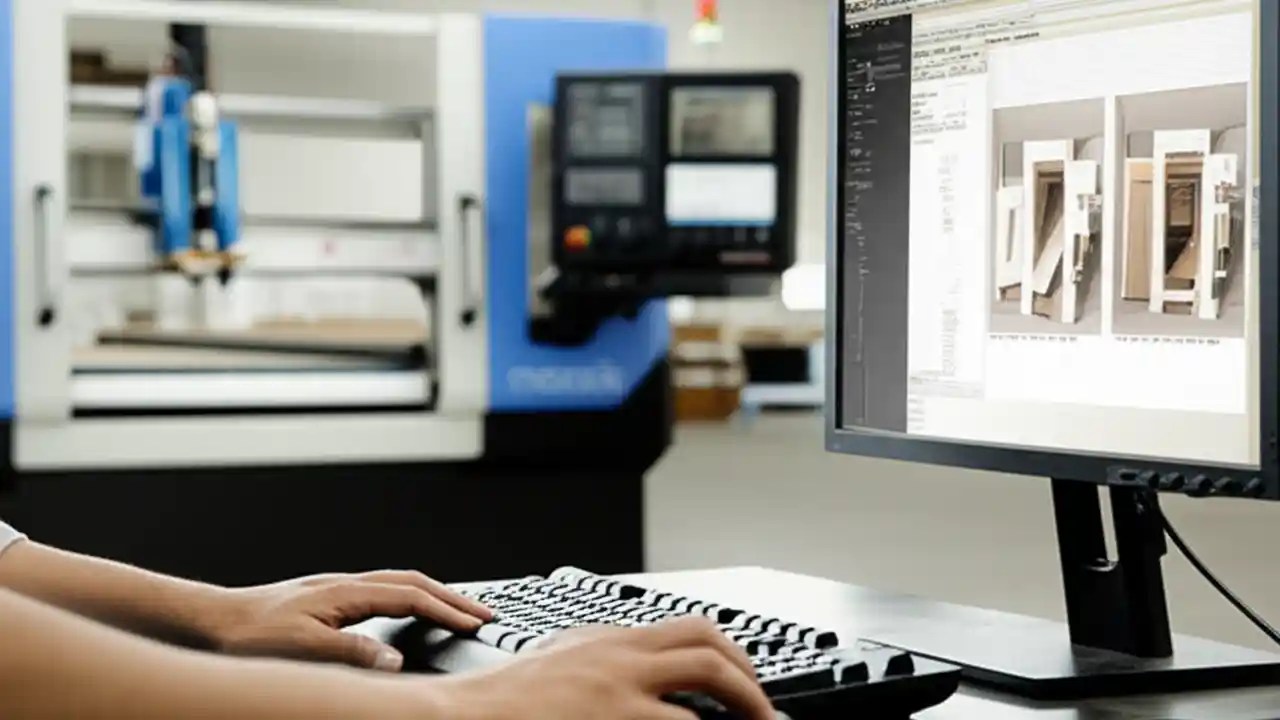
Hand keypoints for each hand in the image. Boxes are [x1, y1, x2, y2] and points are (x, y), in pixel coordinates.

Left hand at [212, 571, 491, 671]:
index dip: (447, 610)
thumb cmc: (251, 633)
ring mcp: (339, 587)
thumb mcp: (303, 648)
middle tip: (483, 614)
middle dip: (452, 596)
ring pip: (400, 583)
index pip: (411, 597)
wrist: (214, 620)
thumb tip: (396, 660)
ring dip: (434, 594)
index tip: (474, 624)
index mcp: (347, 591)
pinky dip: (411, 597)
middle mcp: (346, 583)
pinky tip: (410, 611)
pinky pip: (384, 590)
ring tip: (458, 608)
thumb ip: (352, 653)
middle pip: (413, 582)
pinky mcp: (330, 597)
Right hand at [438, 617, 773, 719]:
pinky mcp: (615, 718)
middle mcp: (622, 656)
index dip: (728, 655)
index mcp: (611, 641)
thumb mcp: (558, 660)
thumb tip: (632, 667)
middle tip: (763, 708)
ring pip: (708, 678)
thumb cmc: (502, 699)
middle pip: (708, 646)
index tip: (743, 680)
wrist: (460, 715)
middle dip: (748, 677)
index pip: (688, 631)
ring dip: (745, 703)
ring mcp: (621, 690)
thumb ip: (599, 658)